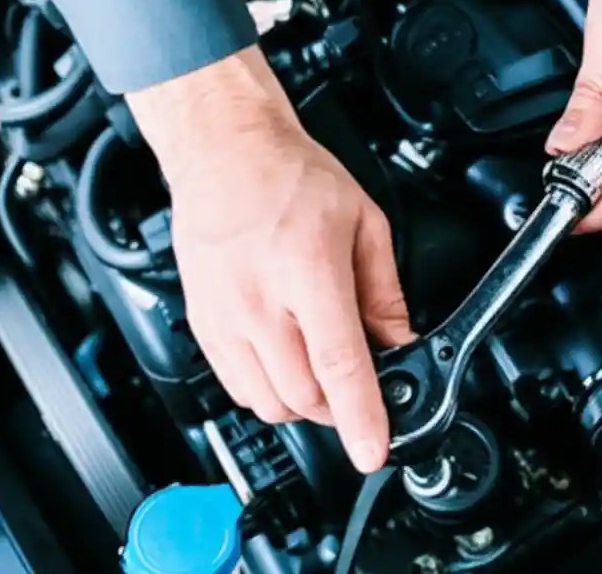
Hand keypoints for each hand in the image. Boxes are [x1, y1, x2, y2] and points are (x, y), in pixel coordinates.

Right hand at [127, 47, 411, 472]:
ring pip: (266, 402)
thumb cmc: (290, 176)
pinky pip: (235, 386)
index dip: (360, 416)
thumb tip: (400, 342)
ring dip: (302, 405)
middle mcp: (259, 301)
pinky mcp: (201, 324)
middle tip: (360, 389)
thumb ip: (385, 291)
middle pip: (302, 397)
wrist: (224, 152)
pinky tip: (286, 363)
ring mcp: (224, 316)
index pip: (338, 366)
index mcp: (308, 272)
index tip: (372, 449)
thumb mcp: (364, 222)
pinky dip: (267, 392)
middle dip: (339, 409)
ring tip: (322, 374)